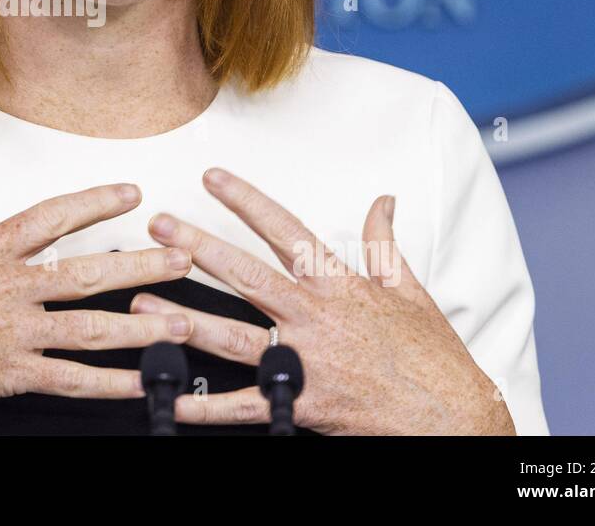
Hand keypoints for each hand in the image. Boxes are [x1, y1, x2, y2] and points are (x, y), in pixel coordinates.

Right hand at [0, 182, 193, 433]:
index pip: (54, 217)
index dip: (96, 202)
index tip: (131, 193)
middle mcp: (11, 287)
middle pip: (90, 271)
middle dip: (143, 265)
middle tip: (183, 259)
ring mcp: (16, 330)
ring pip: (92, 326)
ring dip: (141, 326)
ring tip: (181, 324)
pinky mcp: (13, 371)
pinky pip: (72, 379)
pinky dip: (109, 382)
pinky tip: (138, 383)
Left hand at [135, 168, 514, 434]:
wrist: (452, 417)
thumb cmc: (431, 356)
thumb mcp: (411, 289)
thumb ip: (384, 242)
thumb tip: (383, 200)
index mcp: (339, 285)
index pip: (285, 230)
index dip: (246, 200)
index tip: (212, 177)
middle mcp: (315, 317)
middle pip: (246, 275)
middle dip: (197, 248)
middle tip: (159, 227)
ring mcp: (306, 360)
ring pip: (233, 336)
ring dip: (184, 318)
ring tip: (142, 301)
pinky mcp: (303, 402)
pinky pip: (247, 404)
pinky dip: (209, 405)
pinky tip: (176, 398)